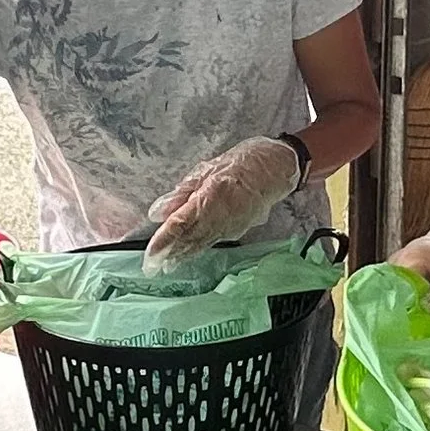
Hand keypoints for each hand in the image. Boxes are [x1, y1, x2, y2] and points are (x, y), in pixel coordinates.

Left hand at [142, 137, 302, 273]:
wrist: (279, 168)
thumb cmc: (245, 161)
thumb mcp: (208, 169)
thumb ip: (182, 193)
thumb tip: (158, 213)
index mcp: (212, 196)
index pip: (181, 224)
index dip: (164, 240)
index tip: (150, 254)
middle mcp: (221, 216)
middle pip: (189, 239)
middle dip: (169, 254)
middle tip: (150, 269)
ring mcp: (231, 226)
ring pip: (201, 243)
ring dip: (182, 255)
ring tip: (165, 267)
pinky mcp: (237, 230)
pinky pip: (212, 241)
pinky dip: (197, 249)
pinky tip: (187, 254)